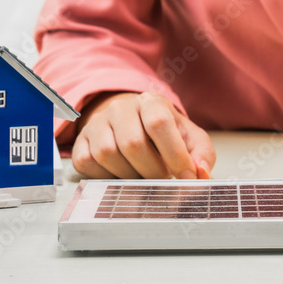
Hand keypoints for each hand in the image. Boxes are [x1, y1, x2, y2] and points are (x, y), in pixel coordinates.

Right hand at [71, 92, 215, 179]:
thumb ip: (201, 154)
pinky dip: (107, 178)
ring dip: (130, 176)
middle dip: (152, 171)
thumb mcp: (188, 137)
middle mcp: (120, 108)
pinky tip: (122, 176)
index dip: (175, 154)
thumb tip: (201, 173)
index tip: (186, 177)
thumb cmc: (163, 134)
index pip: (159, 123)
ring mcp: (97, 124)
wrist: (129, 122)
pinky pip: (88, 164)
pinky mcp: (81, 142)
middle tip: (163, 181)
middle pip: (132, 144)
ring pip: (108, 155)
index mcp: (151, 102)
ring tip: (143, 177)